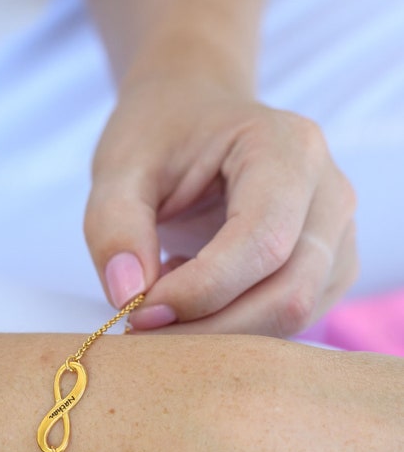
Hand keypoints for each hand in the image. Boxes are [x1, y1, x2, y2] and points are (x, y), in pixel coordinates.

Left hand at [84, 73, 357, 335]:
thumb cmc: (159, 137)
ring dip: (218, 335)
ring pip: (291, 317)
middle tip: (141, 326)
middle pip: (288, 293)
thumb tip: (129, 296)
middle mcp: (329, 193)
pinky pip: (288, 322)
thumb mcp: (118, 169)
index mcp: (287, 149)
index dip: (199, 291)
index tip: (138, 310)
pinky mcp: (327, 271)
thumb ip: (114, 228)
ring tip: (163, 302)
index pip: (261, 242)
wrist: (192, 116)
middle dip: (208, 328)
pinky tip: (192, 298)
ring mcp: (337, 236)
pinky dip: (232, 329)